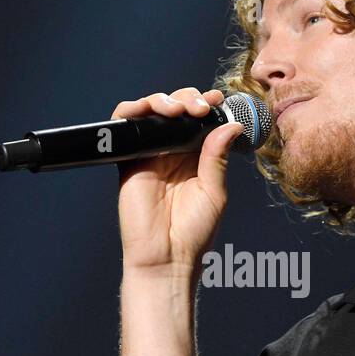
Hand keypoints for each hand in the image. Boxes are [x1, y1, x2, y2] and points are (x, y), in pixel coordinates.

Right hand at [113, 88, 247, 277]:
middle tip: (200, 107)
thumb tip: (230, 125)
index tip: (219, 100)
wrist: (166, 257)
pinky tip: (149, 110)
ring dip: (164, 100)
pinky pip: (124, 126)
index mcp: (196, 157)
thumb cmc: (193, 232)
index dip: (208, 104)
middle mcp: (172, 152)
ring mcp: (149, 154)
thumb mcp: (214, 192)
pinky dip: (132, 109)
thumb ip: (217, 157)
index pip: (200, 120)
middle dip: (188, 98)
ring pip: (151, 111)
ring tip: (179, 109)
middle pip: (176, 109)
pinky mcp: (128, 160)